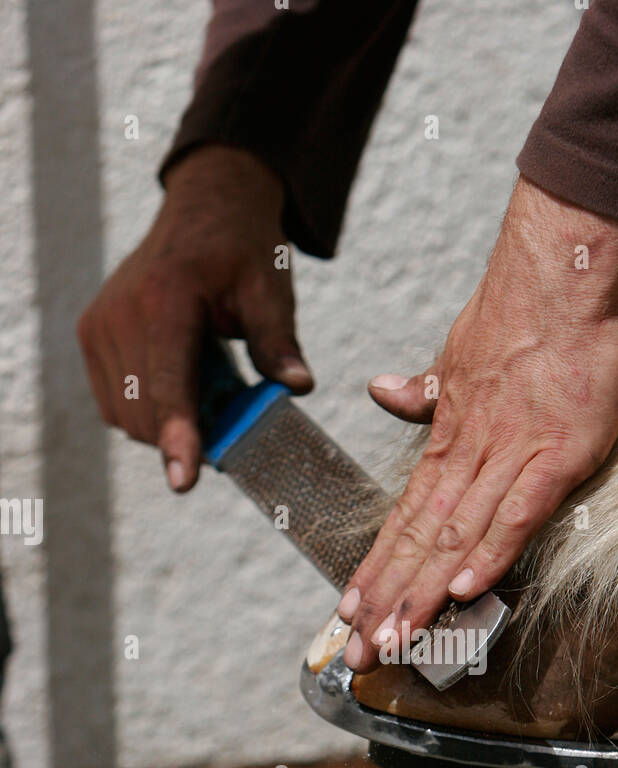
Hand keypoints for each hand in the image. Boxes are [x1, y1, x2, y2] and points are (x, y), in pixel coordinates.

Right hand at [76, 145, 312, 491]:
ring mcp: (98, 326)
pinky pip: (116, 404)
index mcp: (165, 300)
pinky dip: (149, 411)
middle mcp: (120, 314)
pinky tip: (182, 381)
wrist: (205, 208)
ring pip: (127, 416)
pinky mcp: (92, 336)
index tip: (183, 481)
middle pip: (147, 414)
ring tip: (208, 380)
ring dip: (168, 423)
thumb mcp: (270, 291)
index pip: (169, 386)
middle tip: (233, 408)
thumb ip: (278, 343)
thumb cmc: (243, 251)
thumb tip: (298, 387)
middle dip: (188, 434)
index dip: (178, 436)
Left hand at [338, 176, 617, 671]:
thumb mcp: (459, 353)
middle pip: (419, 540)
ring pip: (457, 535)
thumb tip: (385, 393)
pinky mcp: (559, 451)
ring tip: (398, 640)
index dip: (377, 568)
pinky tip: (467, 590)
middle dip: (389, 600)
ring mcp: (512, 453)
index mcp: (449, 437)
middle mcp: (469, 453)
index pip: (404, 517)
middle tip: (362, 653)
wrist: (564, 266)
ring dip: (425, 592)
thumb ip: (427, 389)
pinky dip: (492, 549)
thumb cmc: (523, 312)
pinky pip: (519, 510)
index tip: (351, 611)